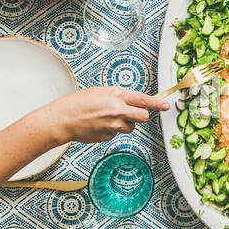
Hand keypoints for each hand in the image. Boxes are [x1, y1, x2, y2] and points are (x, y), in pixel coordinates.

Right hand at [53, 87, 168, 143]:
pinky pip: (116, 133)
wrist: (63, 119)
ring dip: (124, 123)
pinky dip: (111, 130)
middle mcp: (118, 110)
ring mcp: (114, 125)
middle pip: (142, 116)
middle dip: (139, 115)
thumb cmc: (77, 103)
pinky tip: (98, 125)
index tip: (165, 105)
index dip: (156, 103)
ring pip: (130, 127)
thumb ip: (116, 96)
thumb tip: (128, 101)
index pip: (142, 99)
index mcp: (116, 95)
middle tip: (130, 113)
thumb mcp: (99, 92)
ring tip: (106, 118)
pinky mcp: (108, 136)